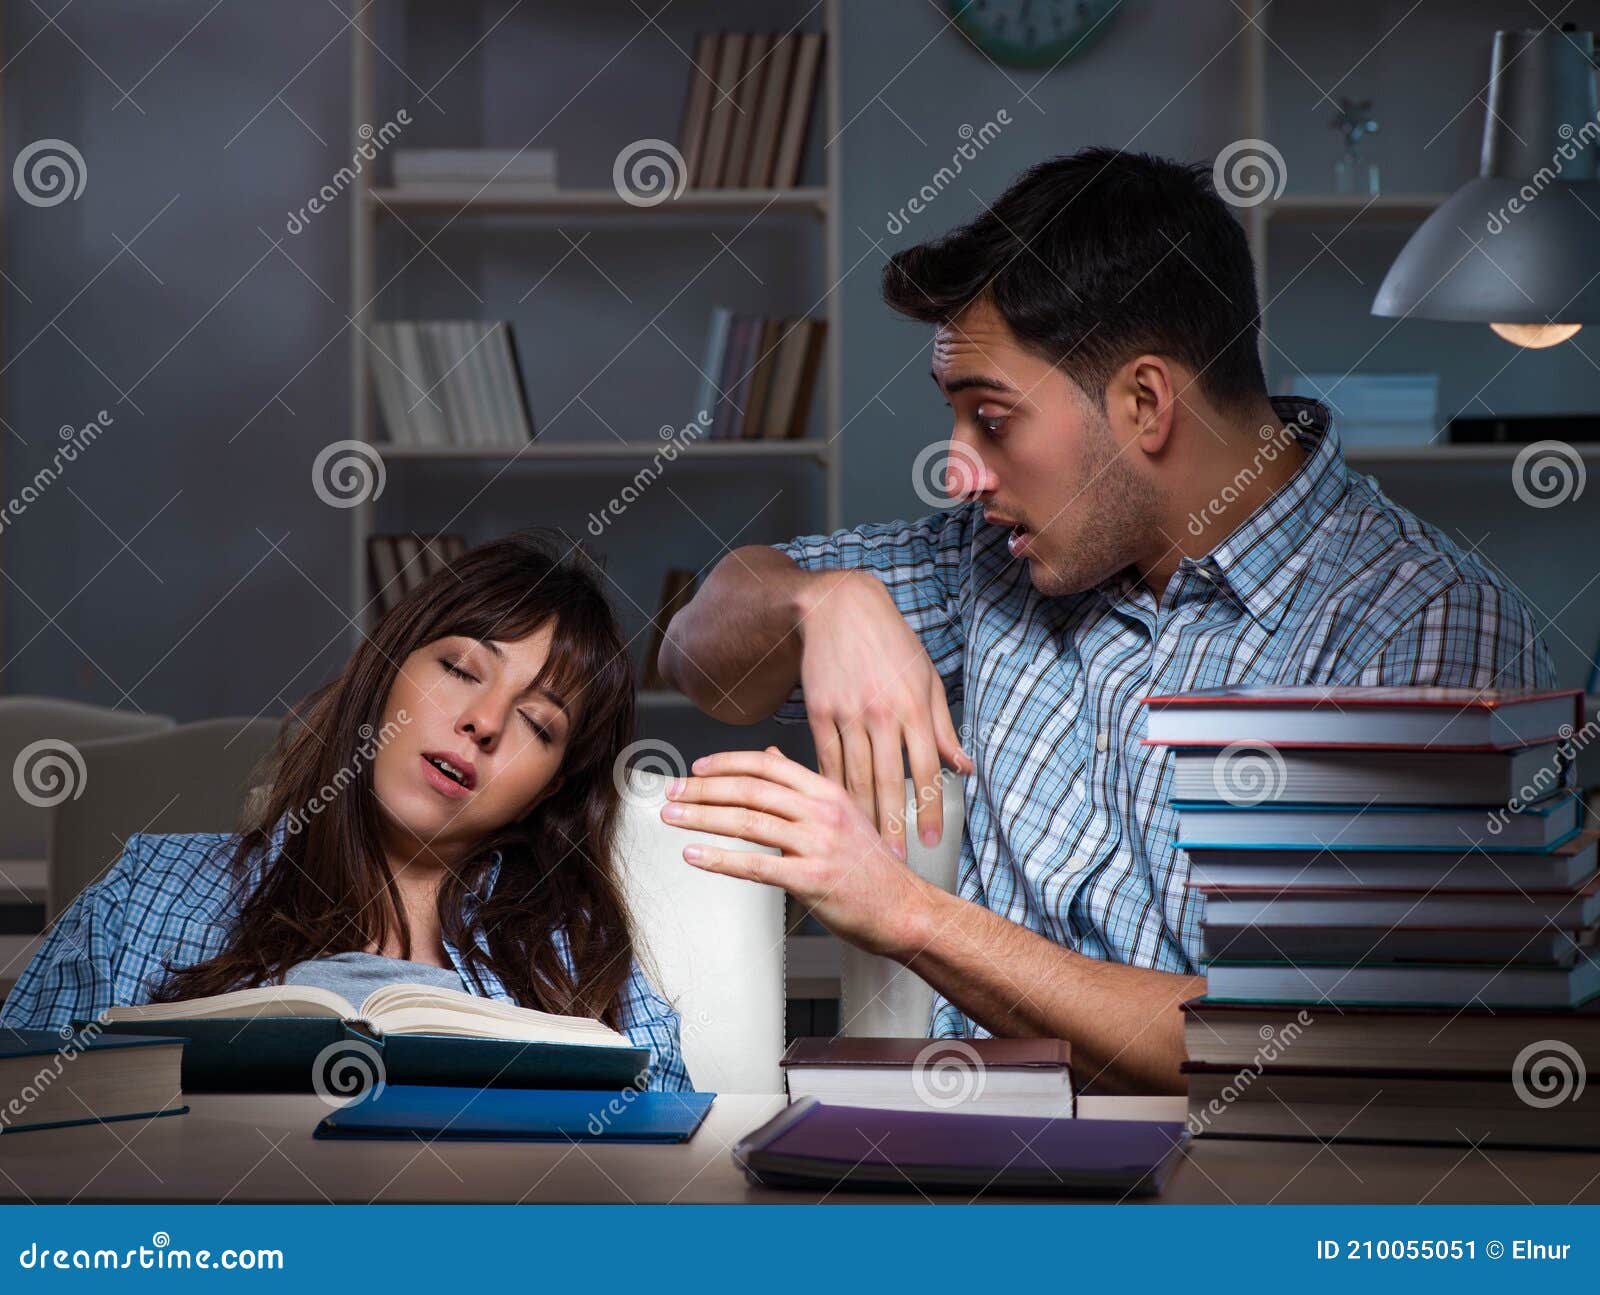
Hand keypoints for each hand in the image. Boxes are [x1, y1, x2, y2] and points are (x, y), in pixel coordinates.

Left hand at [660, 746, 935, 959]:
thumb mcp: (843, 812)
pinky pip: (756, 866)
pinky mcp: (812, 878)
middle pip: (750, 790)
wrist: (904, 909)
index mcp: (827, 791)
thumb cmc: (871, 867)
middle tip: (672, 792)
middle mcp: (822, 811)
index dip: (726, 763)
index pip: (766, 765)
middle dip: (703, 789)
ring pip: (747, 822)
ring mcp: (818, 844)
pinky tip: (695, 856)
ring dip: (702, 818)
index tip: (697, 768)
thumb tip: (773, 757)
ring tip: (673, 819)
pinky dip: (720, 859)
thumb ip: (804, 785)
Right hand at [795, 570, 970, 858]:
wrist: (839, 607)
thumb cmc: (890, 641)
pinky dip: (830, 788)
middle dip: (894, 825)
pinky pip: (824, 759)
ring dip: (861, 816)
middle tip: (897, 857)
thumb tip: (963, 766)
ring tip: (866, 844)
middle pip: (887, 782)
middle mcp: (880, 713)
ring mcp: (846, 714)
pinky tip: (834, 810)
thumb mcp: (927, 677)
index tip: (931, 838)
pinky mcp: (818, 713)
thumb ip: (943, 726)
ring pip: (853, 777)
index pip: (926, 770)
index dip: (929, 809)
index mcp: (912, 706)